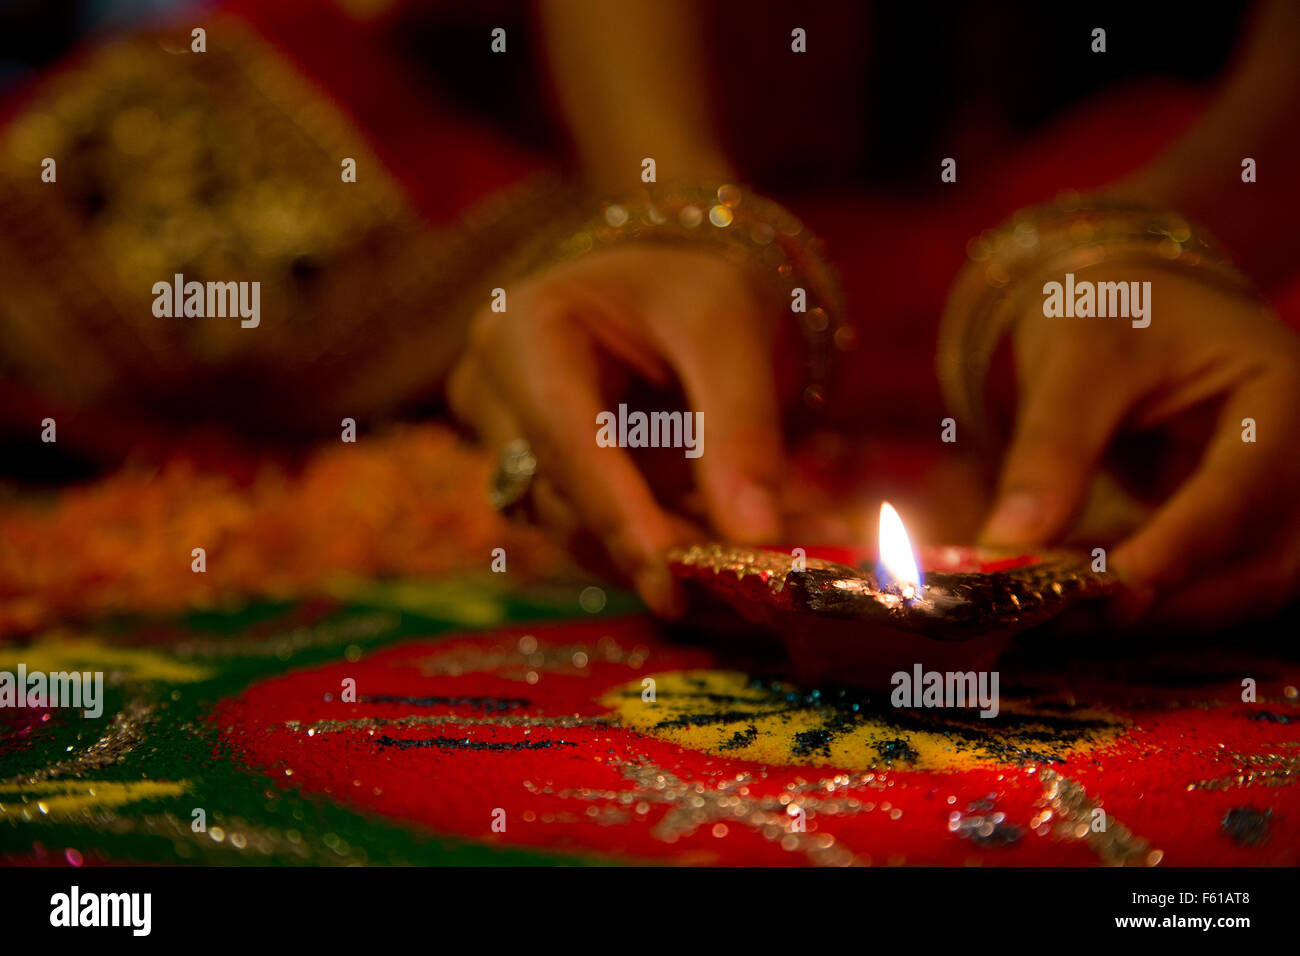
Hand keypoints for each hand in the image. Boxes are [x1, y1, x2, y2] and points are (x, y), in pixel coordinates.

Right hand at [447, 245, 784, 615]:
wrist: (681, 284)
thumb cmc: (698, 285)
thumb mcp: (730, 330)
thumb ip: (741, 428)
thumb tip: (756, 534)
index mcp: (523, 328)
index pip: (564, 442)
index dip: (619, 517)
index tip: (673, 582)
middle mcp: (495, 391)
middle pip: (564, 499)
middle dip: (655, 543)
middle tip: (747, 574)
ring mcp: (508, 442)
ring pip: (576, 531)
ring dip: (663, 553)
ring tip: (758, 557)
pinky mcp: (539, 481)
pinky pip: (594, 535)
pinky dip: (660, 546)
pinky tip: (726, 546)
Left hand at [981, 265, 1299, 624]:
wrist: (1120, 299)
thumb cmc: (1110, 308)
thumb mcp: (1077, 359)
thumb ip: (1051, 448)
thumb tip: (1008, 545)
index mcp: (1282, 394)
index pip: (1245, 486)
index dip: (1184, 546)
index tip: (1117, 588)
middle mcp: (1299, 458)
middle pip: (1262, 560)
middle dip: (1169, 597)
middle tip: (1069, 616)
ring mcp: (1272, 501)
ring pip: (1239, 588)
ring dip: (1155, 612)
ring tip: (1058, 615)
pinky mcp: (1232, 531)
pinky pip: (1203, 584)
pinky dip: (1143, 601)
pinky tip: (1074, 606)